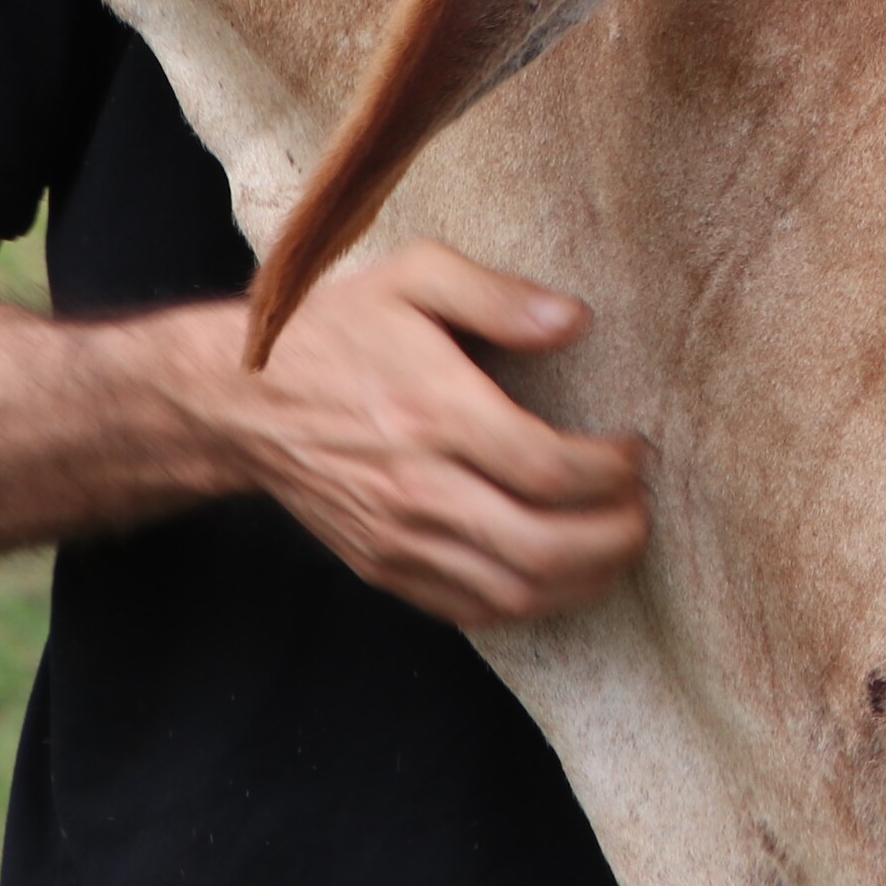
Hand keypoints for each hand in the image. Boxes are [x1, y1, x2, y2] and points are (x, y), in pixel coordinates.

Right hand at [211, 241, 651, 627]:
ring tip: (619, 543)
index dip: (613, 470)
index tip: (637, 450)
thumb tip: (574, 320)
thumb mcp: (414, 277)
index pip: (548, 468)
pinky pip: (472, 609)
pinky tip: (563, 571)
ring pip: (514, 592)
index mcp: (434, 412)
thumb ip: (498, 295)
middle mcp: (417, 487)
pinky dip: (531, 602)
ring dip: (585, 579)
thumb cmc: (337, 329)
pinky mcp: (384, 568)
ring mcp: (398, 538)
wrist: (240, 402)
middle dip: (617, 536)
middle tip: (645, 509)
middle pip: (543, 547)